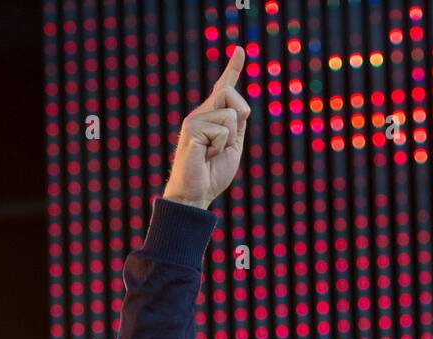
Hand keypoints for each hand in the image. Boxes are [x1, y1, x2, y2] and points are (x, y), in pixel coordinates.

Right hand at [163, 46, 249, 208]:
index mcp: (213, 117)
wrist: (195, 193)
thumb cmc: (213, 174)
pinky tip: (205, 155)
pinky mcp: (191, 127)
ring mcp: (195, 118)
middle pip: (231, 93)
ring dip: (229, 139)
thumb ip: (237, 126)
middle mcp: (202, 113)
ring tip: (212, 153)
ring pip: (230, 114)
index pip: (225, 88)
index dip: (234, 68)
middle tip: (225, 143)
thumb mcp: (233, 147)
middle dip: (239, 116)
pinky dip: (220, 146)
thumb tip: (240, 108)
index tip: (241, 50)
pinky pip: (222, 130)